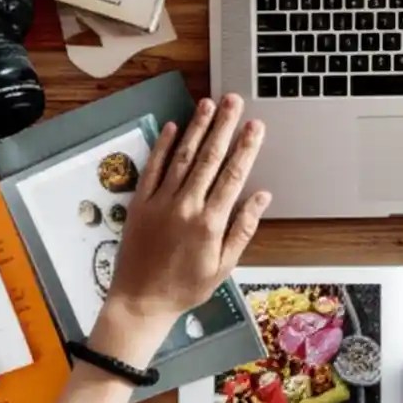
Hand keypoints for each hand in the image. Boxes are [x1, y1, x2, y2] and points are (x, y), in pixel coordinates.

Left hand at [107, 94, 270, 321]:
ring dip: (196, 128)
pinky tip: (174, 127)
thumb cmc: (186, 288)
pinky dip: (164, 146)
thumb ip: (243, 229)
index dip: (246, 148)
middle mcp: (185, 206)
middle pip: (209, 158)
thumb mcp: (223, 266)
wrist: (139, 301)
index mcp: (210, 223)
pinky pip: (153, 168)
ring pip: (183, 157)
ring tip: (208, 104)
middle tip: (233, 100)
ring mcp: (160, 202)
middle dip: (223, 126)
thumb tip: (262, 196)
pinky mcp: (140, 203)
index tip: (256, 126)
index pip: (233, 176)